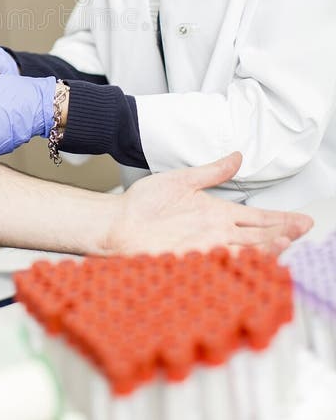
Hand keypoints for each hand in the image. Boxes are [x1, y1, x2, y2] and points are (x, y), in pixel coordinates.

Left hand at [108, 152, 312, 254]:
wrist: (116, 220)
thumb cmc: (145, 203)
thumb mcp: (182, 180)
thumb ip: (212, 172)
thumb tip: (238, 156)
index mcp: (217, 214)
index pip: (258, 218)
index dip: (281, 220)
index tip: (304, 220)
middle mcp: (216, 233)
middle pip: (257, 236)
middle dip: (282, 233)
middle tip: (302, 230)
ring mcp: (205, 247)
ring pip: (244, 251)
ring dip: (264, 248)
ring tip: (283, 242)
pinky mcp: (190, 259)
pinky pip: (218, 263)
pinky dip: (235, 263)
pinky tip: (250, 259)